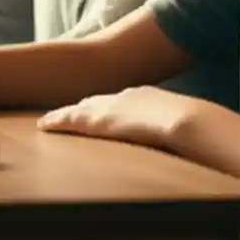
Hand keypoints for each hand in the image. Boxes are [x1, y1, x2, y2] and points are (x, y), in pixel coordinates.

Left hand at [36, 86, 207, 149]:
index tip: (95, 110)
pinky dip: (58, 122)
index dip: (104, 106)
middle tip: (63, 113)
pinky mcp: (100, 120)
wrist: (186, 120)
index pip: (118, 102)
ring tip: (48, 120)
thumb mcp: (185, 125)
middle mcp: (124, 97)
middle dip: (80, 106)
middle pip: (95, 101)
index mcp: (144, 97)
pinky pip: (71, 120)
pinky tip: (44, 126)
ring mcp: (111, 107)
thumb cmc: (195, 128)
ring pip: (80, 109)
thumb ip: (179, 132)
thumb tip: (193, 142)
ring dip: (64, 114)